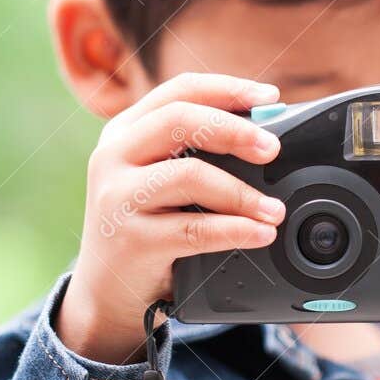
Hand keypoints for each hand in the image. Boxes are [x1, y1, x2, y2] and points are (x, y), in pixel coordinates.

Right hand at [56, 72, 284, 362]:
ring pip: (190, 176)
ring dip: (242, 193)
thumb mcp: (158, 180)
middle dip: (235, 130)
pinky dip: (235, 230)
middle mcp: (114, 156)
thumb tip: (266, 139)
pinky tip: (259, 234)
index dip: (228, 89)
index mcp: (125, 131)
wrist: (105, 290)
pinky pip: (194, 229)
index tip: (270, 98)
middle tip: (273, 149)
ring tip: (274, 209)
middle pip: (180, 120)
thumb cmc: (146, 227)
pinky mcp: (131, 240)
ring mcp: (118, 197)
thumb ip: (195, 153)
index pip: (179, 91)